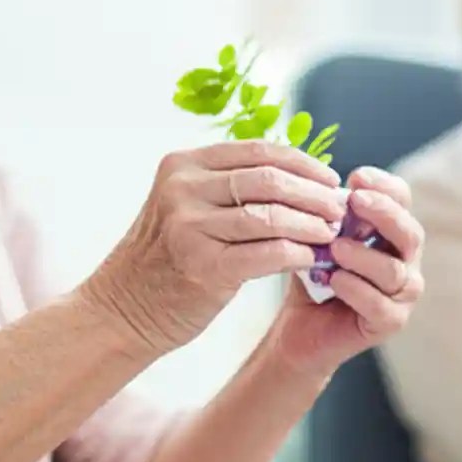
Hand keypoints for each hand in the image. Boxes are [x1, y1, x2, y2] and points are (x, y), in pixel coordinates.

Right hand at [80, 141, 346, 356]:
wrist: (121, 310)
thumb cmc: (168, 257)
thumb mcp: (189, 206)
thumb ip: (232, 187)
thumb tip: (304, 179)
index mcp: (183, 164)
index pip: (259, 151)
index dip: (303, 163)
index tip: (331, 179)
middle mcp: (183, 188)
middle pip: (269, 179)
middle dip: (313, 193)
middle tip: (340, 208)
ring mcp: (189, 226)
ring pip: (272, 215)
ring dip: (311, 224)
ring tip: (332, 232)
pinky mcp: (201, 266)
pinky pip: (267, 253)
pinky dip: (297, 254)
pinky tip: (312, 259)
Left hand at [266, 167, 425, 378]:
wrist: (298, 328)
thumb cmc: (313, 277)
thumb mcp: (321, 238)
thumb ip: (333, 217)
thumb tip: (330, 188)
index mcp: (393, 233)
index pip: (402, 201)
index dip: (384, 186)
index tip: (356, 176)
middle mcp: (407, 261)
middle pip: (410, 233)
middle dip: (384, 213)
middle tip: (354, 201)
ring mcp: (403, 295)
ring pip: (394, 271)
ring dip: (363, 256)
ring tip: (334, 248)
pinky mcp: (391, 323)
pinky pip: (380, 304)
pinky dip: (356, 289)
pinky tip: (334, 280)